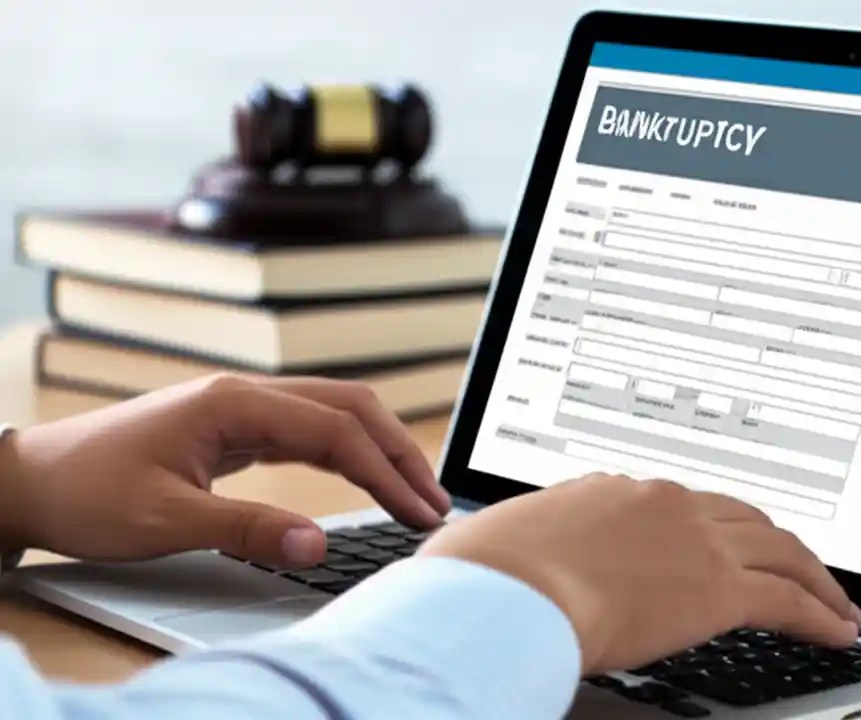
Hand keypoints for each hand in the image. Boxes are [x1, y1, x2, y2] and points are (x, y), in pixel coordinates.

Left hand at [0, 374, 448, 567]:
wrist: (30, 481)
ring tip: (414, 492)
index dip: (385, 472)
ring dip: (379, 450)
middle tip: (434, 501)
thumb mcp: (164, 521)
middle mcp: (245, 396)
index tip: (419, 511)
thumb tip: (317, 544)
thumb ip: (246, 529)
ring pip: (334, 415)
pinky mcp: (235, 429)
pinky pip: (309, 431)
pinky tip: (364, 478)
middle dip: (399, 451)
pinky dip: (347, 454)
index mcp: (234, 404)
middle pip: (349, 407)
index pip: (335, 431)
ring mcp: (241, 408)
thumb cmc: (86, 494)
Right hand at [419, 473, 860, 673]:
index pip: (679, 504)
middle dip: (775, 541)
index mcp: (612, 490)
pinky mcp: (717, 587)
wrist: (505, 589)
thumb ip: (532, 542)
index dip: (710, 526)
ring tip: (836, 603)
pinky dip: (820, 614)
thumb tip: (508, 550)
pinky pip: (788, 598)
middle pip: (742, 516)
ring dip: (815, 577)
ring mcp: (695, 539)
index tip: (721, 543)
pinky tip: (839, 631)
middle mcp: (662, 502)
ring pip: (780, 550)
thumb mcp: (506, 542)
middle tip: (797, 564)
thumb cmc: (486, 573)